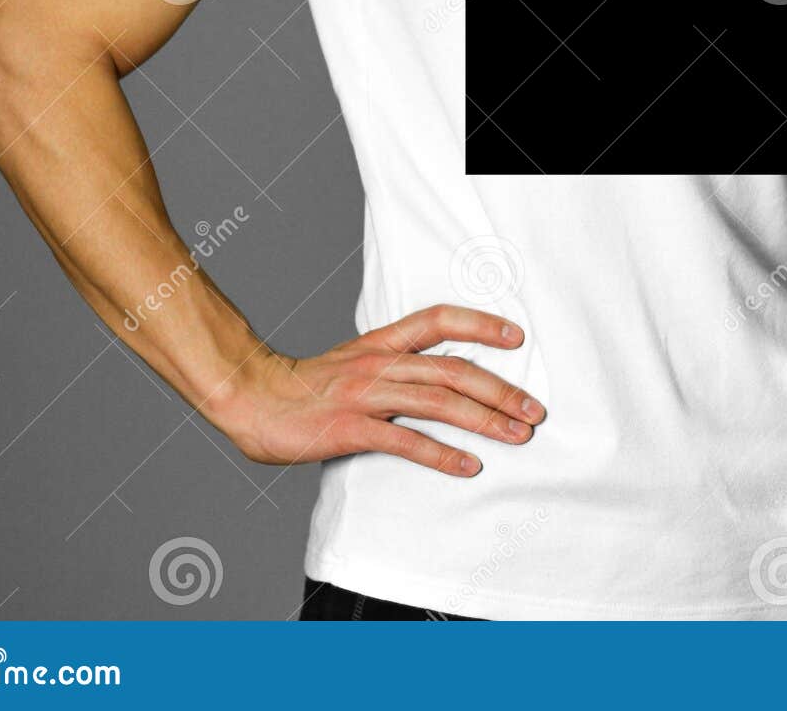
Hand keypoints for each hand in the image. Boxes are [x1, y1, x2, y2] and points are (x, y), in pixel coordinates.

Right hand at [209, 305, 544, 474]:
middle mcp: (379, 363)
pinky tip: (469, 466)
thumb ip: (395, 366)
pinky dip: (441, 454)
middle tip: (534, 410)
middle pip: (453, 368)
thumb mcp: (355, 361)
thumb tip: (442, 378)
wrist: (251, 398)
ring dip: (484, 419)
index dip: (481, 324)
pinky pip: (405, 442)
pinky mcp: (350, 429)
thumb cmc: (306, 386)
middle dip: (501, 389)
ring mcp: (365, 394)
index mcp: (381, 343)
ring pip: (438, 401)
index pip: (438, 320)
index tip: (517, 335)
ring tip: (518, 435)